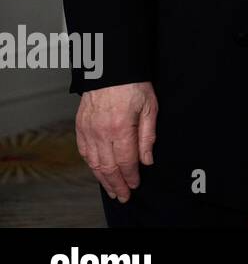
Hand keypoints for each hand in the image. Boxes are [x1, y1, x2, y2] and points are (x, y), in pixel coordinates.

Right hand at [75, 81, 158, 201]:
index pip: (126, 161)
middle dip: (116, 184)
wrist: (110, 68)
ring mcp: (88, 130)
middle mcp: (101, 132)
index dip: (131, 176)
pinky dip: (91, 164)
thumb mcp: (150, 107)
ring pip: (94, 162)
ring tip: (111, 189)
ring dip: (102, 178)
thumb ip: (148, 136)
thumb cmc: (133, 85)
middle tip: (122, 196)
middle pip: (108, 167)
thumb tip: (147, 160)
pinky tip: (98, 170)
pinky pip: (84, 151)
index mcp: (121, 128)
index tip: (136, 185)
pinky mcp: (80, 126)